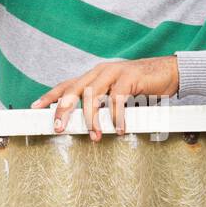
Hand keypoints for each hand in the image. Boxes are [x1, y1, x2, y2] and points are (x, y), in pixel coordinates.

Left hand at [30, 55, 178, 140]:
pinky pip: (117, 98)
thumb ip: (102, 103)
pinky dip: (117, 115)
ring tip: (94, 135)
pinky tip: (119, 129)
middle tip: (58, 127)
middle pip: (74, 89)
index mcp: (94, 75)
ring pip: (93, 94)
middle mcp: (100, 71)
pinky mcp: (129, 77)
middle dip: (64, 109)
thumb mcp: (116, 93)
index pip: (67, 84)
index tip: (35, 108)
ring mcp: (114, 72)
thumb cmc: (142, 85)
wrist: (169, 71)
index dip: (51, 96)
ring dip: (92, 118)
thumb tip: (89, 123)